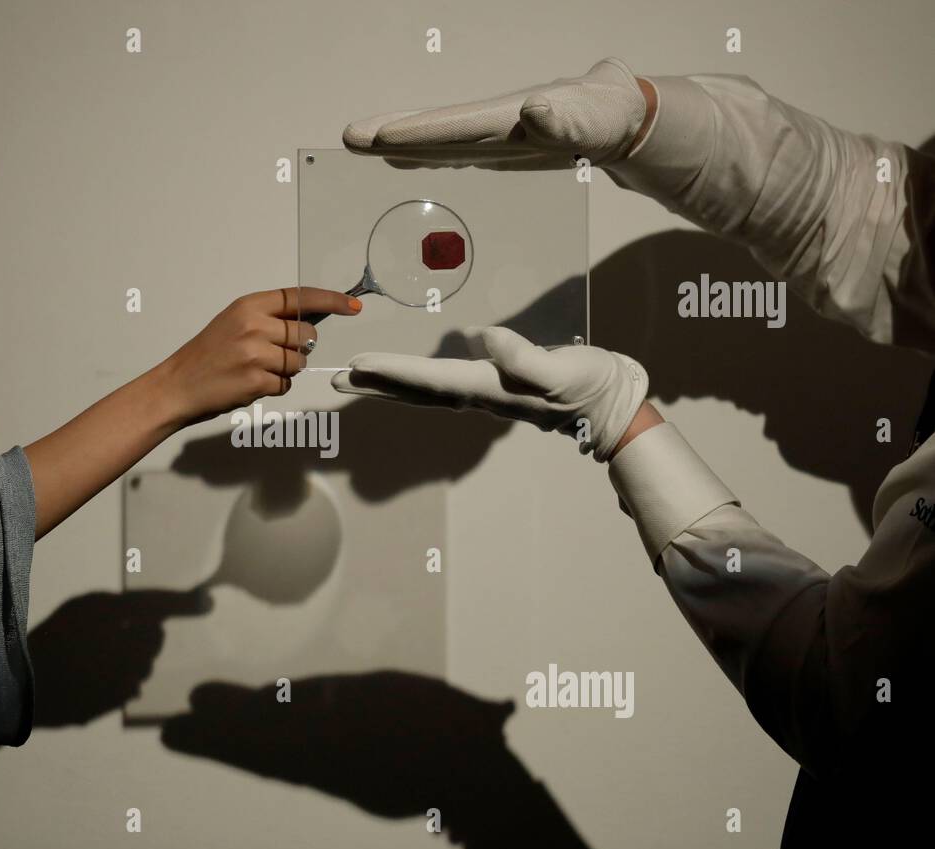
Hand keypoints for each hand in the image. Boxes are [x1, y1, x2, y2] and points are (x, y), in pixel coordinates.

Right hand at [155, 287, 359, 425]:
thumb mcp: (233, 323)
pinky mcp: (257, 381)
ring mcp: (256, 354)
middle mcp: (254, 325)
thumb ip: (268, 318)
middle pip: (306, 336)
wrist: (177, 385)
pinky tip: (249, 383)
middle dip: (297, 349)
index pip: (300, 298)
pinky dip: (273, 388)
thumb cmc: (206, 355)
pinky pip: (285, 385)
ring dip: (284, 371)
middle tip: (270, 355)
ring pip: (298, 363)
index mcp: (249, 306)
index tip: (352, 305)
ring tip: (254, 370)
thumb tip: (308, 322)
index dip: (331, 301)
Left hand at [331, 326, 647, 461]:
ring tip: (357, 378)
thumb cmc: (589, 384)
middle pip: (415, 392)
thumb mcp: (560, 369)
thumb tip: (482, 340)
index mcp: (490, 388)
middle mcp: (480, 395)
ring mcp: (486, 395)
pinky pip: (442, 386)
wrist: (613, 406)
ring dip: (388, 385)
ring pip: (425, 391)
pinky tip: (407, 377)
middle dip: (375, 384)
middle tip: (335, 381)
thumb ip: (522, 357)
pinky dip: (415, 381)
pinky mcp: (495, 389)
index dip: (391, 371)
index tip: (357, 365)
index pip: (429, 380)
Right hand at [347, 58, 899, 331]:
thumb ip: (599, 115)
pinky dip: (490, 163)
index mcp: (587, 103)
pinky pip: (530, 158)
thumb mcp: (673, 129)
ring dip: (446, 147)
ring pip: (501, 138)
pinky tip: (476, 171)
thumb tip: (533, 110)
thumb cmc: (741, 154)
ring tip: (396, 151)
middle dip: (419, 134)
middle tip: (360, 138)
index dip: (427, 131)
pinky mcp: (607, 156)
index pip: (491, 119)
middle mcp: (584, 108)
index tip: (373, 136)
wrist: (791, 182)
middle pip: (484, 122)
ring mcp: (595, 130)